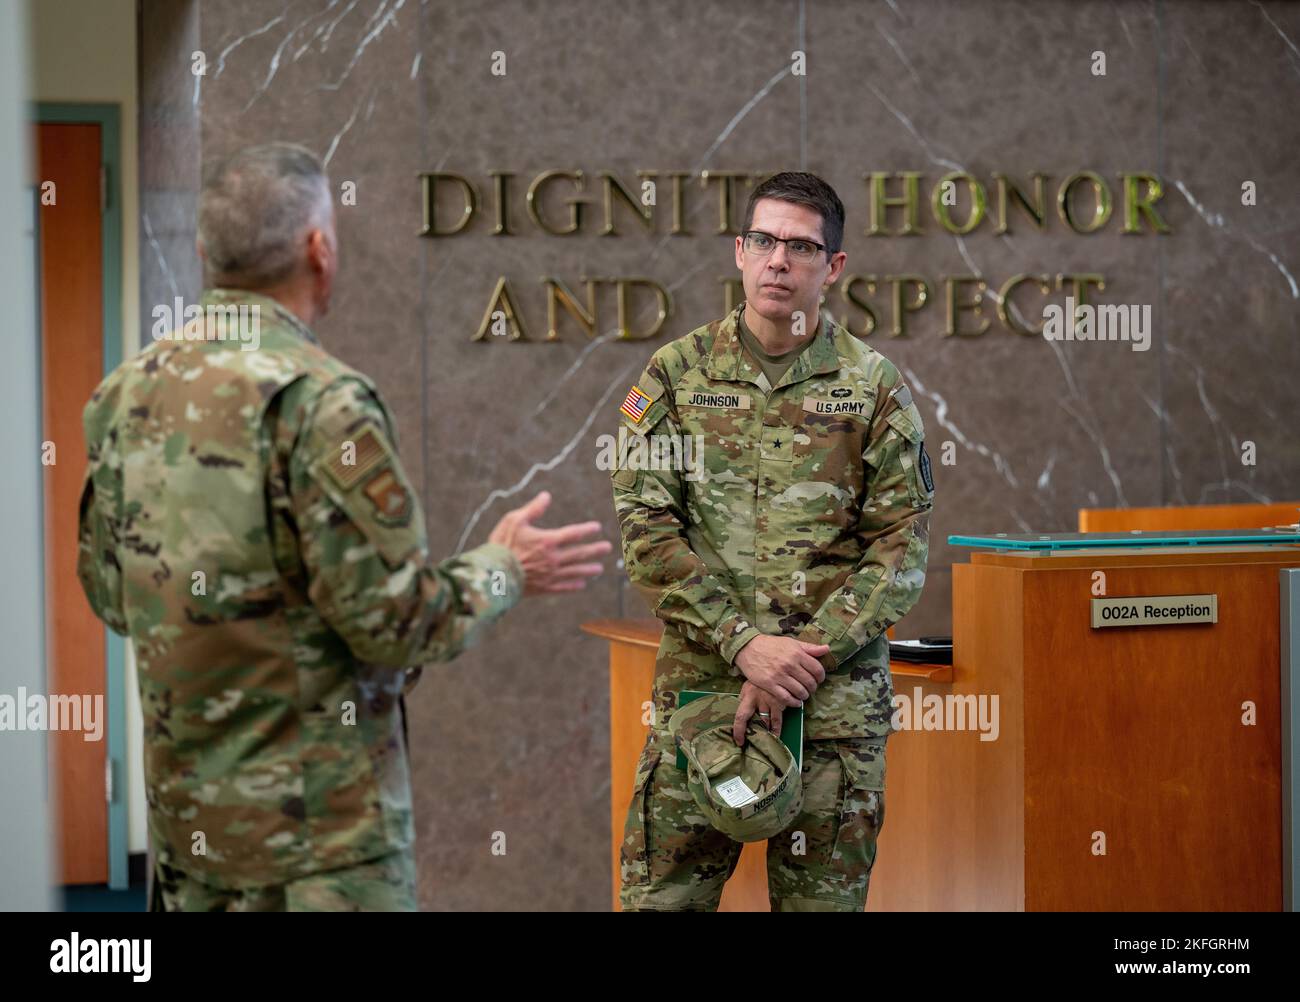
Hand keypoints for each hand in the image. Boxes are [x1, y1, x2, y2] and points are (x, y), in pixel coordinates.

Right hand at [488, 491, 611, 594]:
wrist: (493, 575)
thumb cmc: (501, 544)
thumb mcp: (514, 520)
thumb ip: (533, 509)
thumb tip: (546, 496)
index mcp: (548, 541)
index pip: (574, 534)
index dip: (587, 530)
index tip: (597, 527)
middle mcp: (553, 559)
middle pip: (580, 553)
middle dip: (595, 550)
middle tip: (608, 547)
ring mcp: (550, 575)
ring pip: (575, 572)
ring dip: (588, 569)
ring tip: (599, 569)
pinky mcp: (544, 588)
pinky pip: (563, 587)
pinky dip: (573, 586)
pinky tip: (582, 585)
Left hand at [732, 681, 784, 745]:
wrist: (775, 664)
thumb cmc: (759, 679)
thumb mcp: (748, 686)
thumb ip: (744, 698)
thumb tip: (738, 711)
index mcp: (747, 695)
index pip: (740, 717)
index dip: (739, 731)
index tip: (739, 741)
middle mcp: (758, 700)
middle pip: (756, 722)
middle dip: (755, 734)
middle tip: (754, 744)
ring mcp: (770, 701)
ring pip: (768, 722)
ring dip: (768, 733)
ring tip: (767, 742)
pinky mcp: (781, 701)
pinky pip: (779, 719)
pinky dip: (778, 728)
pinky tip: (777, 734)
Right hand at [733, 634, 827, 704]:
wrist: (748, 648)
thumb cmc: (771, 645)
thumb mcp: (791, 642)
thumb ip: (810, 647)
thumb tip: (827, 649)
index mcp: (796, 653)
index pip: (817, 669)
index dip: (821, 677)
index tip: (818, 679)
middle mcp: (789, 664)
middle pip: (810, 683)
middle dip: (813, 688)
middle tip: (810, 688)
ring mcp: (779, 675)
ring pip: (800, 692)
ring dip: (804, 696)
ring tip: (803, 694)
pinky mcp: (769, 684)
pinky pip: (786, 698)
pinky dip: (794, 703)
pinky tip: (796, 702)